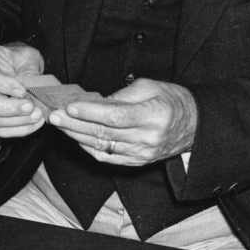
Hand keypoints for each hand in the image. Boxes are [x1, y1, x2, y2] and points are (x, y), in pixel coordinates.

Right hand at [0, 43, 48, 138]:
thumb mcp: (26, 55)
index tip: (22, 91)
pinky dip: (17, 129)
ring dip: (15, 121)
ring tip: (36, 115)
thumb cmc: (17, 57)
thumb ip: (29, 70)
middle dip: (8, 107)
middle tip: (30, 107)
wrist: (15, 66)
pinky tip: (34, 123)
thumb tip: (34, 91)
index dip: (1, 84)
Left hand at [47, 78, 196, 166]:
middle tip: (54, 115)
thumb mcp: (149, 87)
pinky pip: (107, 157)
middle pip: (104, 133)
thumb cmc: (172, 101)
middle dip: (75, 124)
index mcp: (154, 116)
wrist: (195, 125)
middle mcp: (148, 139)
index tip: (70, 106)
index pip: (115, 117)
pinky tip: (76, 137)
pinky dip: (88, 147)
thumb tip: (92, 102)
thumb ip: (120, 96)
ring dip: (77, 136)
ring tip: (59, 124)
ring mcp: (142, 153)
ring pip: (102, 147)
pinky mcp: (137, 162)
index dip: (90, 113)